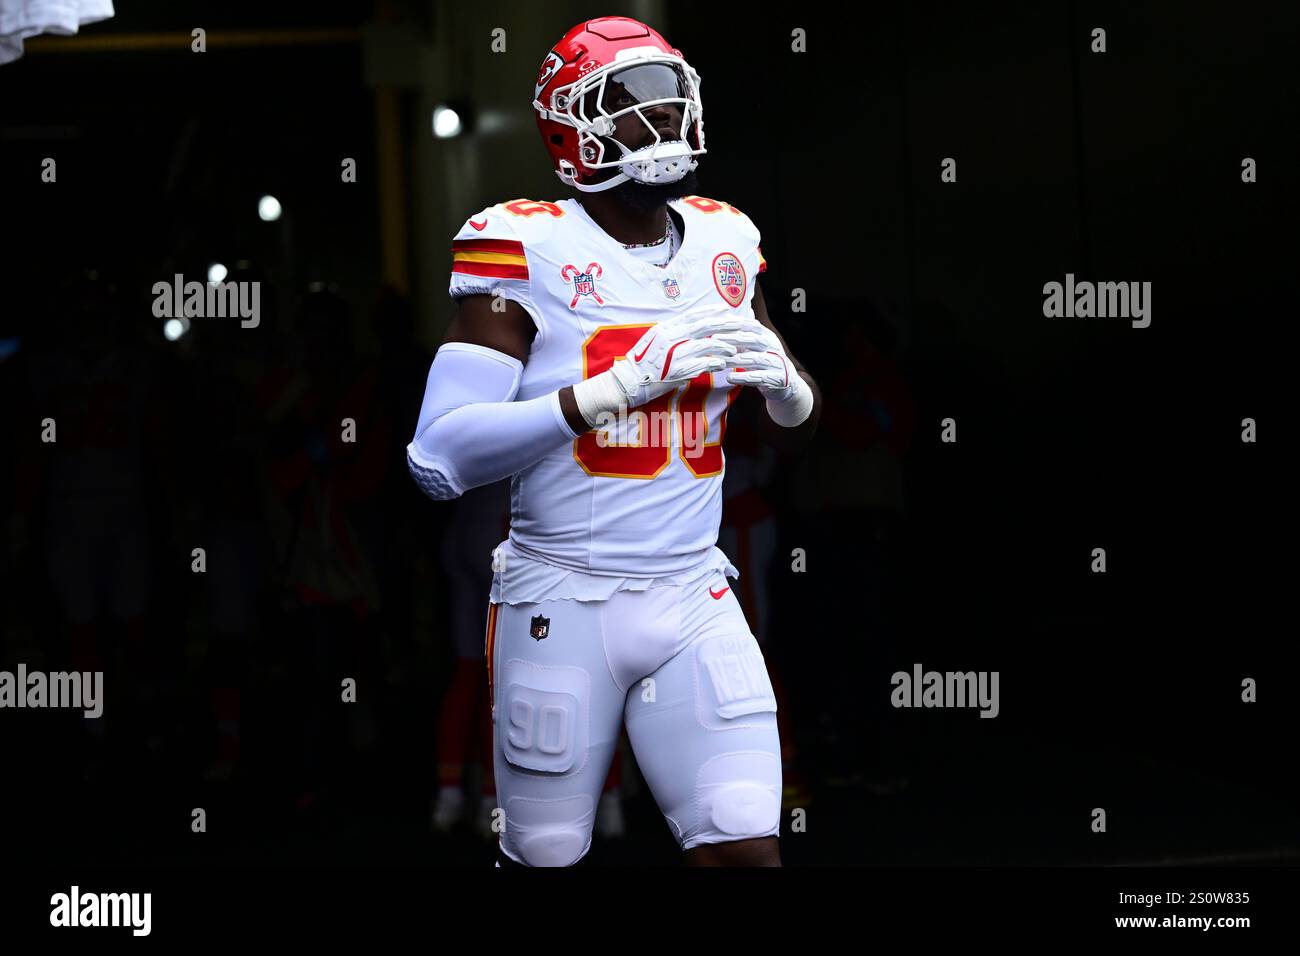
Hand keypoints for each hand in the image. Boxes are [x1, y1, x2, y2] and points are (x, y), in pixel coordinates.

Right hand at [609, 314, 746, 405]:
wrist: (628, 381)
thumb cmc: (641, 362)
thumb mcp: (654, 341)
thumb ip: (672, 333)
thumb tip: (689, 329)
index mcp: (666, 328)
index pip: (692, 315)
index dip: (711, 311)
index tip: (726, 308)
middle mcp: (670, 338)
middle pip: (703, 327)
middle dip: (724, 325)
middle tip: (740, 325)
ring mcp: (673, 354)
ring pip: (705, 345)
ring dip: (722, 346)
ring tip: (734, 349)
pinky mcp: (676, 371)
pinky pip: (700, 365)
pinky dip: (713, 363)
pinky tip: (723, 364)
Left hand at [717, 323, 797, 400]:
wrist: (787, 382)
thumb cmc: (764, 361)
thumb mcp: (756, 344)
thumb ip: (742, 332)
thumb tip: (726, 315)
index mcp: (767, 336)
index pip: (751, 325)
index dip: (734, 323)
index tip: (716, 323)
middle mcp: (773, 347)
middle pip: (753, 339)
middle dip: (732, 338)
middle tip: (714, 338)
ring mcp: (776, 363)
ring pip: (754, 359)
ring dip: (735, 359)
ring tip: (718, 360)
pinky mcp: (776, 378)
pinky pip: (759, 377)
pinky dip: (743, 377)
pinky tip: (729, 378)